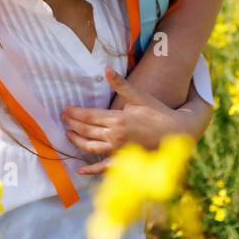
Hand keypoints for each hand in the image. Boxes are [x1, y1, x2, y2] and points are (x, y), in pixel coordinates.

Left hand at [61, 66, 205, 175]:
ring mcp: (118, 150)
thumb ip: (121, 85)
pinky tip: (79, 170)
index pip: (89, 116)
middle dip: (72, 124)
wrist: (176, 133)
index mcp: (118, 119)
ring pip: (90, 147)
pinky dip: (90, 170)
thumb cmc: (158, 113)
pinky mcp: (123, 161)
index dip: (74, 113)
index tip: (65, 109)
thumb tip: (107, 69)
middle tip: (62, 118)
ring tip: (68, 134)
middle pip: (86, 130)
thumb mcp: (140, 97)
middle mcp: (115, 136)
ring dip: (76, 141)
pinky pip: (103, 168)